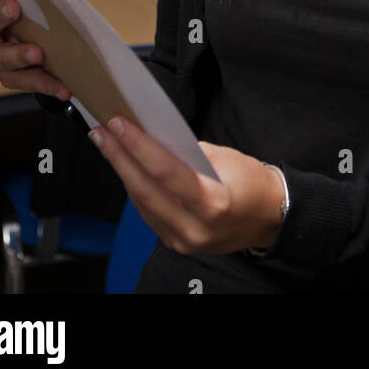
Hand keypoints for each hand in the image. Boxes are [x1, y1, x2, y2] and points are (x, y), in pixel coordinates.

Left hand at [87, 117, 284, 255]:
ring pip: (142, 203)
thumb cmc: (250, 182)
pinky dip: (136, 188)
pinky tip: (127, 168)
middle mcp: (195, 227)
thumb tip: (152, 137)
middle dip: (119, 157)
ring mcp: (184, 240)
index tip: (118, 124)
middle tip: (100, 132)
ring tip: (108, 145)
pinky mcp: (176, 244)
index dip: (138, 146)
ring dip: (123, 172)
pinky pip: (149, 213)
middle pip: (145, 189)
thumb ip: (188, 152)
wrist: (267, 218)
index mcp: (213, 203)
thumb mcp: (225, 158)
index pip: (166, 172)